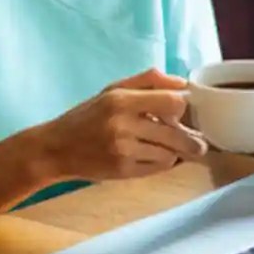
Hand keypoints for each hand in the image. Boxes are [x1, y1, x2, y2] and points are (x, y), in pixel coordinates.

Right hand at [35, 68, 207, 180]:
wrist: (56, 149)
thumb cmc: (87, 116)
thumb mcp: (112, 89)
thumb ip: (148, 81)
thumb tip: (183, 83)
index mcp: (121, 100)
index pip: (173, 102)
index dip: (183, 107)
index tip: (181, 111)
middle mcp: (123, 125)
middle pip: (177, 133)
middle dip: (191, 137)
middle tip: (197, 140)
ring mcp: (123, 151)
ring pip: (170, 153)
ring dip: (175, 151)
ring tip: (172, 147)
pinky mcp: (123, 172)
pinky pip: (158, 168)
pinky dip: (163, 162)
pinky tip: (155, 156)